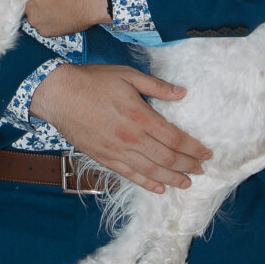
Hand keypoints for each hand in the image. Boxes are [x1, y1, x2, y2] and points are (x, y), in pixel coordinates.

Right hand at [30, 62, 210, 193]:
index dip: (193, 148)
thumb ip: (156, 87)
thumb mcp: (128, 76)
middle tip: (201, 169)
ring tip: (186, 183)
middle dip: (188, 165)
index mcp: (140, 116)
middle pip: (167, 158)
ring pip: (150, 170)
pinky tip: (158, 188)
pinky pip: (129, 175)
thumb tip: (182, 93)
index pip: (175, 138)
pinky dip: (146, 183)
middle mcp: (131, 138)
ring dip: (171, 178)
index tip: (206, 153)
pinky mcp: (104, 158)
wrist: (58, 94)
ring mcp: (116, 151)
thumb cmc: (92, 81)